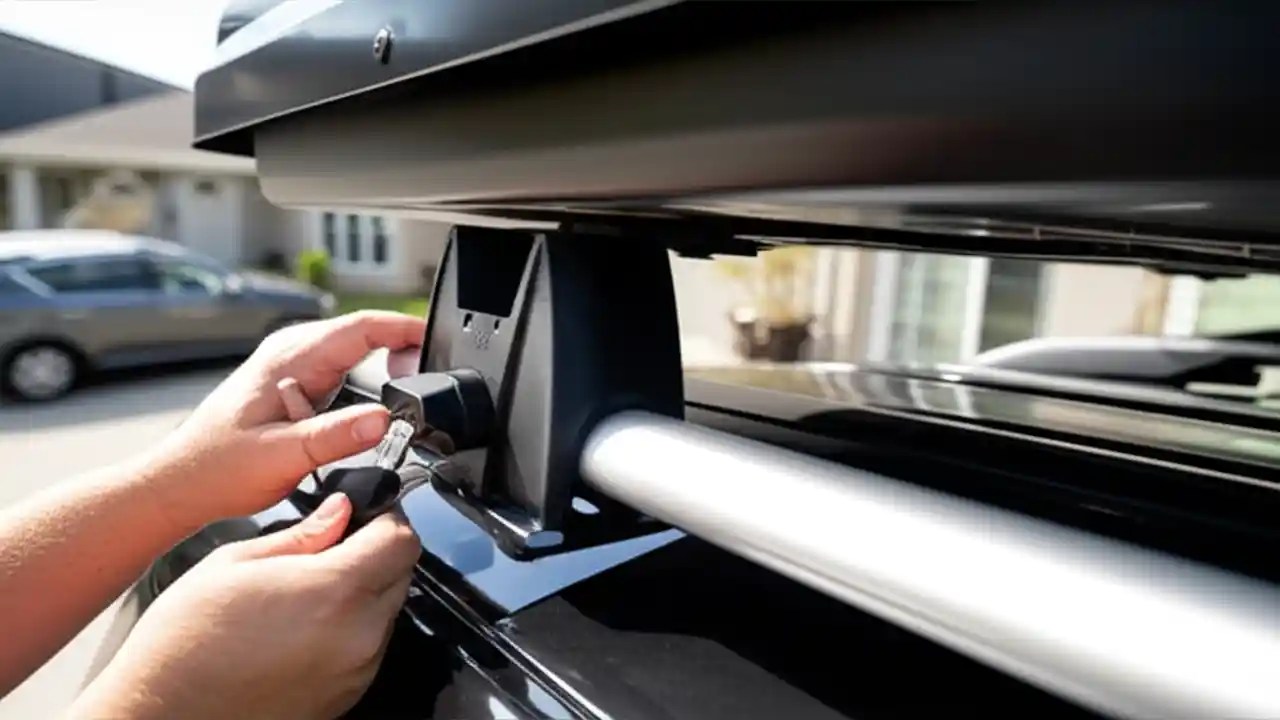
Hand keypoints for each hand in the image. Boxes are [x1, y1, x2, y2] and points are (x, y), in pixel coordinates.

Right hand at [67, 493, 420, 719]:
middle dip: (376, 551)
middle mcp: (357, 635)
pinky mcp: (347, 695)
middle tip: (331, 547)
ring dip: (363, 592)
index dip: (387, 517)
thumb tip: (339, 510)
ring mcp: (356, 671)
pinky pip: (368, 647)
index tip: (365, 512)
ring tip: (306, 592)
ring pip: (386, 611)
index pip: (401, 540)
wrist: (163, 713)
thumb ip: (303, 534)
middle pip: (401, 573)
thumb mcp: (235, 563)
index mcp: (334, 592)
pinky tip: (304, 626)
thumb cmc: (184, 644)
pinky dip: (351, 628)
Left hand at [144, 311, 425, 531]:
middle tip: (431, 381)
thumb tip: (383, 420)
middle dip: (405, 349)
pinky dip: (371, 383)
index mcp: (290, 358)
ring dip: (388, 367)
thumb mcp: (281, 455)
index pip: (362, 326)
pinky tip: (380, 407)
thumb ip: (334, 436)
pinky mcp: (298, 387)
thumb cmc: (216, 467)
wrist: (181, 484)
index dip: (405, 330)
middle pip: (366, 333)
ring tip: (412, 392)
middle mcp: (294, 354)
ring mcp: (296, 368)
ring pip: (358, 353)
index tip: (437, 343)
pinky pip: (346, 373)